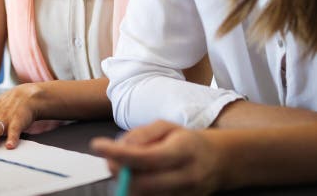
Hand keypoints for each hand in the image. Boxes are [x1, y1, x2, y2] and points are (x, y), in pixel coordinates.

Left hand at [90, 120, 225, 195]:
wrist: (220, 162)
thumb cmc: (186, 141)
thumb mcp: (166, 127)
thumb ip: (141, 134)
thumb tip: (119, 147)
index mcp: (184, 151)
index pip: (147, 157)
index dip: (119, 153)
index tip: (97, 145)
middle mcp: (188, 176)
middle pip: (143, 183)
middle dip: (119, 171)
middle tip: (109, 158)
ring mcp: (186, 195)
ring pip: (145, 195)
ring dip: (127, 181)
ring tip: (127, 165)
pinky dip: (138, 190)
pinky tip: (139, 176)